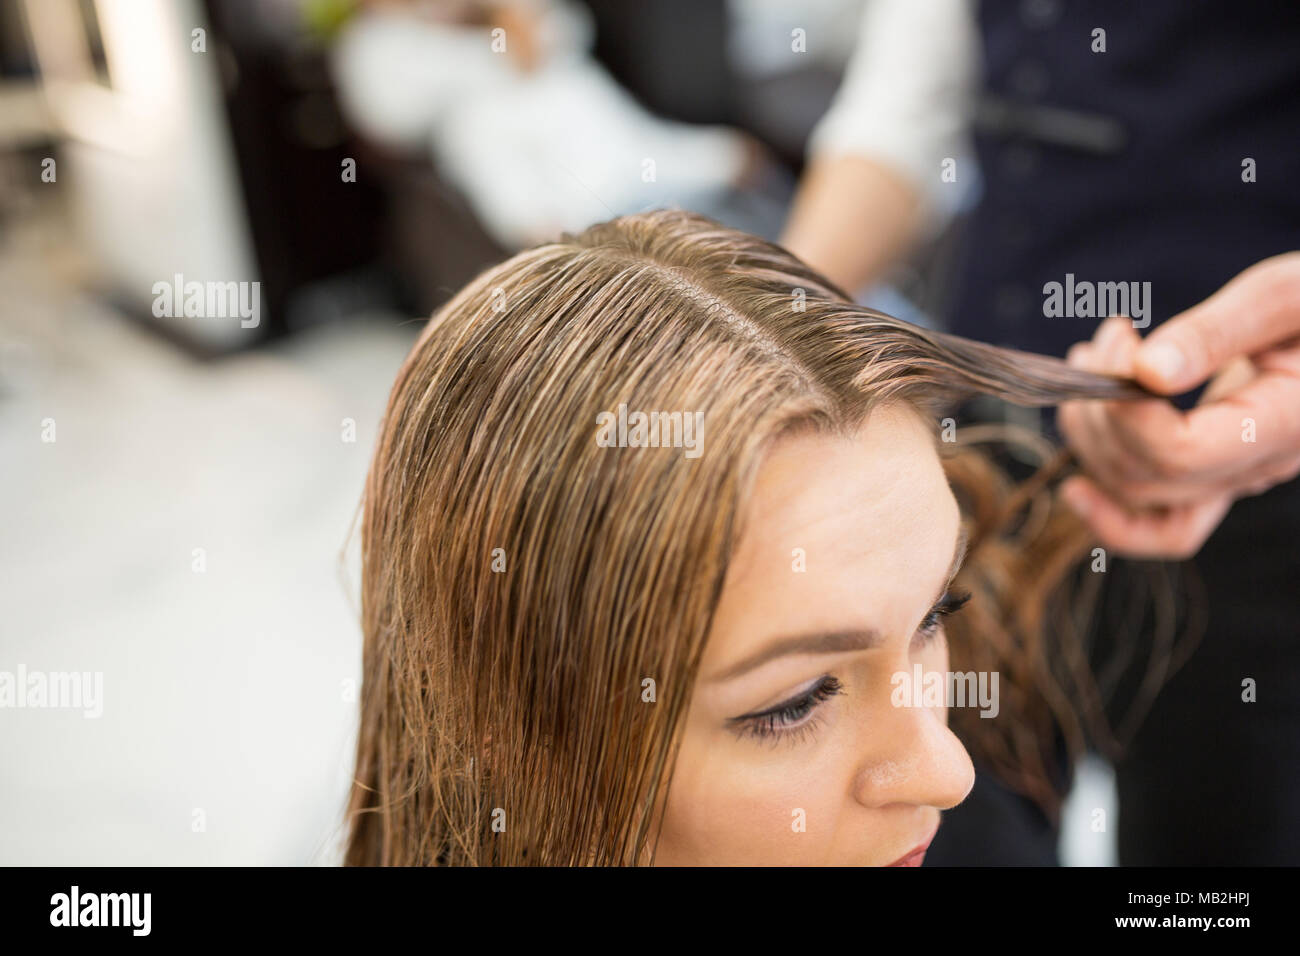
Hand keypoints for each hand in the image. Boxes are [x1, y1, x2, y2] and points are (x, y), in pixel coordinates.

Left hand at [1057, 252, 1299, 558]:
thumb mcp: (1284, 295)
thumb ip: (1216, 333)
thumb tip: (1145, 372)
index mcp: (1286, 425)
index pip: (1178, 453)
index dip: (1125, 410)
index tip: (1119, 341)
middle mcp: (1258, 468)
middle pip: (1145, 477)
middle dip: (1100, 409)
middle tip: (1110, 337)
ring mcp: (1234, 479)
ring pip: (1136, 495)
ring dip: (1091, 434)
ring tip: (1094, 361)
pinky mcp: (1214, 476)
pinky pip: (1160, 525)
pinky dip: (1110, 511)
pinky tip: (1075, 487)